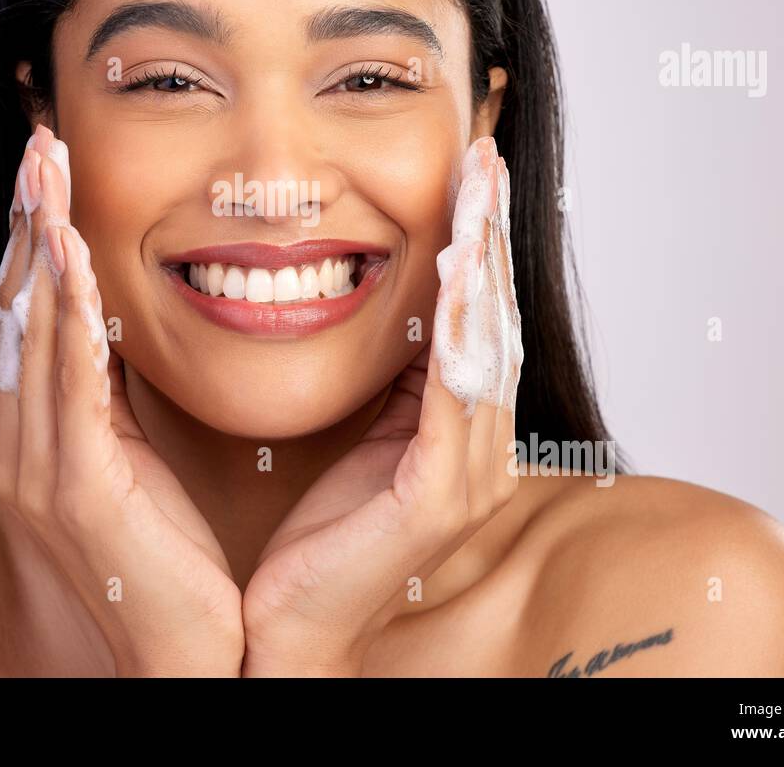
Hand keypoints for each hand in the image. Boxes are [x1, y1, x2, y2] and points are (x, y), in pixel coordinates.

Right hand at [0, 125, 243, 676]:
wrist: (187, 654)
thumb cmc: (169, 559)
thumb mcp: (138, 461)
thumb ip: (115, 400)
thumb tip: (118, 329)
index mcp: (41, 437)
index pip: (33, 318)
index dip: (38, 239)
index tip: (52, 172)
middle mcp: (25, 446)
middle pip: (20, 309)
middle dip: (32, 220)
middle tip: (42, 144)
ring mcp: (41, 468)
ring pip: (35, 331)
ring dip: (43, 242)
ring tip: (49, 170)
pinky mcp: (74, 488)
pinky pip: (68, 382)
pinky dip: (66, 311)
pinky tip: (70, 255)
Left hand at [241, 136, 522, 675]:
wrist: (288, 626)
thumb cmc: (315, 535)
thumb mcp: (357, 436)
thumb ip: (388, 382)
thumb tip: (389, 305)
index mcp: (461, 432)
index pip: (477, 319)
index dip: (478, 243)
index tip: (472, 172)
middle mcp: (481, 448)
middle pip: (495, 318)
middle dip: (491, 232)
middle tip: (487, 157)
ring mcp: (469, 473)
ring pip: (487, 342)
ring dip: (484, 259)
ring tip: (480, 187)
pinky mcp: (440, 495)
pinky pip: (457, 391)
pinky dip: (461, 324)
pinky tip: (457, 265)